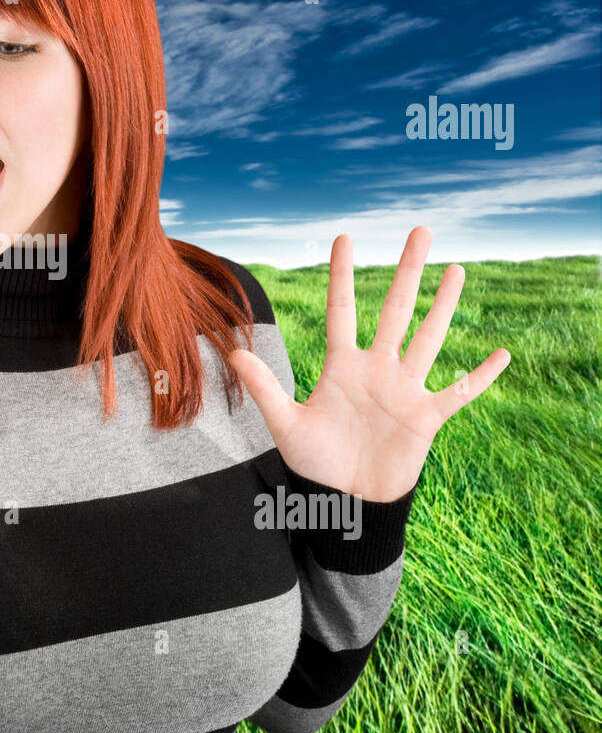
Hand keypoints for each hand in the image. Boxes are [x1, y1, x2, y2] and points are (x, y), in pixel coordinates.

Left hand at [228, 227, 509, 502]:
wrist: (344, 502)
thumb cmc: (314, 464)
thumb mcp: (285, 423)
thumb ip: (264, 387)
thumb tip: (230, 352)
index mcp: (342, 365)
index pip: (342, 309)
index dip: (342, 274)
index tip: (344, 237)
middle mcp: (376, 369)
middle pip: (395, 309)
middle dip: (407, 271)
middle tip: (421, 230)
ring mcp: (403, 390)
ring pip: (428, 338)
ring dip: (444, 305)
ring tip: (456, 269)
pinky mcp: (425, 417)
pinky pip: (459, 393)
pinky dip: (480, 377)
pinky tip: (502, 355)